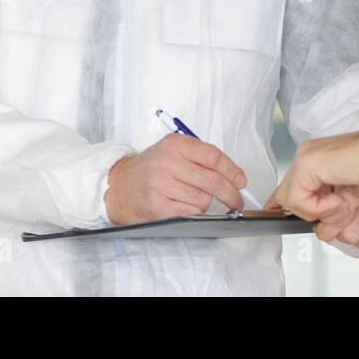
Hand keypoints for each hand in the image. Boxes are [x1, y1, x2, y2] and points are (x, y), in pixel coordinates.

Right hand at [105, 133, 247, 223]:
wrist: (117, 186)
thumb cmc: (150, 169)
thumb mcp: (172, 151)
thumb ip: (200, 158)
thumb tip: (233, 176)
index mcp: (175, 144)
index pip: (213, 157)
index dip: (232, 170)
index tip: (241, 181)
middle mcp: (167, 162)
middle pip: (212, 181)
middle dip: (230, 193)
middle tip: (237, 200)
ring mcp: (160, 185)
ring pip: (203, 199)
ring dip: (206, 203)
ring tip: (194, 199)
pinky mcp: (157, 207)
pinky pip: (190, 213)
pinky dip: (194, 213)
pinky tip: (185, 207)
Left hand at [267, 119, 358, 223]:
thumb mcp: (349, 198)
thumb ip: (331, 211)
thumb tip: (323, 231)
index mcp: (315, 159)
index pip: (289, 187)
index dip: (287, 206)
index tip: (279, 215)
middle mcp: (306, 155)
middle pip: (287, 198)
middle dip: (313, 215)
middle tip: (341, 211)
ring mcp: (304, 158)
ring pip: (290, 202)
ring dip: (320, 213)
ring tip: (344, 204)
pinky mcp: (306, 165)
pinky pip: (298, 200)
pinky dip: (320, 209)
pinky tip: (340, 199)